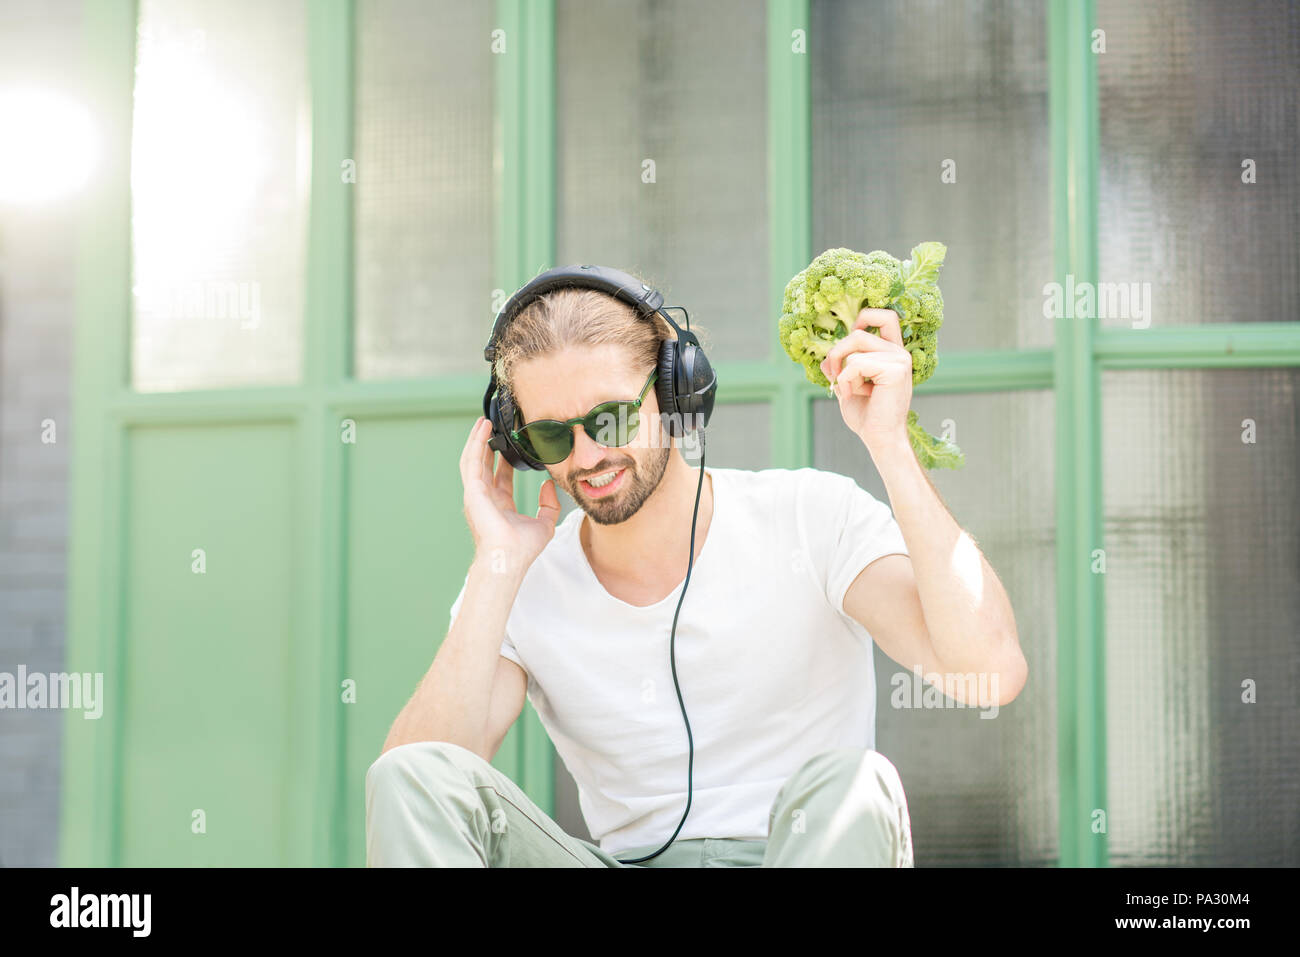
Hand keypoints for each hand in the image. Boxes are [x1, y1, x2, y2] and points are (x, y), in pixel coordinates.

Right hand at [459, 417, 561, 570]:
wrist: (509, 557)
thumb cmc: (523, 548)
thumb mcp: (544, 524)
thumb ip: (549, 505)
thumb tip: (548, 485)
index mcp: (500, 505)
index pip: (500, 477)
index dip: (504, 460)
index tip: (510, 445)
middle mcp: (486, 498)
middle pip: (484, 465)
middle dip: (488, 445)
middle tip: (494, 427)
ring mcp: (476, 494)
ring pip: (473, 460)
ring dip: (478, 440)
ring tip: (485, 421)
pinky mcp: (472, 490)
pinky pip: (471, 462)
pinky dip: (475, 444)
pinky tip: (482, 429)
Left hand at [820, 307, 912, 453]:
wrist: (880, 438)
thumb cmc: (868, 416)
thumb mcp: (848, 386)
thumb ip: (840, 368)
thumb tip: (825, 359)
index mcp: (892, 353)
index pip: (886, 316)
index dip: (865, 317)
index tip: (851, 338)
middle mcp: (899, 352)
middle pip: (858, 332)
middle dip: (837, 351)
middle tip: (833, 373)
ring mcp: (899, 360)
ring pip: (855, 344)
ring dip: (840, 369)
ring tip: (846, 389)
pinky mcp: (895, 369)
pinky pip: (856, 363)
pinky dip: (844, 380)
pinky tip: (850, 395)